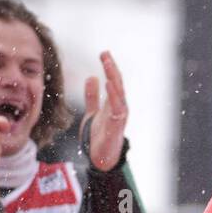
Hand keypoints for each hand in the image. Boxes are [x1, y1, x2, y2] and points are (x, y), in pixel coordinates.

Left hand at [82, 51, 128, 170]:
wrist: (102, 159)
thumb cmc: (99, 137)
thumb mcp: (93, 112)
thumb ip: (92, 96)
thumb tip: (91, 77)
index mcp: (114, 104)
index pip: (114, 81)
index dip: (110, 67)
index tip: (104, 53)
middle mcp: (119, 108)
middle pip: (118, 84)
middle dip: (112, 68)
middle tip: (105, 54)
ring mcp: (119, 117)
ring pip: (119, 94)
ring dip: (114, 78)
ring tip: (107, 65)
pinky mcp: (116, 126)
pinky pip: (117, 108)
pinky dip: (114, 96)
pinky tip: (108, 85)